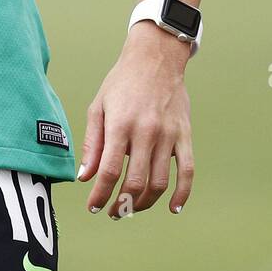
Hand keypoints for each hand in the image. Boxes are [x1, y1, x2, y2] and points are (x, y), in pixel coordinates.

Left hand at [77, 23, 194, 217]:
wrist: (155, 59)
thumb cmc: (121, 83)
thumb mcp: (99, 107)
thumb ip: (92, 143)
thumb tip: (85, 177)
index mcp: (120, 124)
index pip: (110, 170)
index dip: (100, 194)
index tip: (94, 207)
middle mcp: (145, 131)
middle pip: (135, 182)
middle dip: (121, 204)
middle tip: (113, 211)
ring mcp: (168, 135)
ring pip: (159, 182)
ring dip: (145, 202)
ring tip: (132, 207)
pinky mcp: (185, 136)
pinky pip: (187, 171)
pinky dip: (182, 194)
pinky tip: (172, 207)